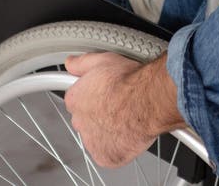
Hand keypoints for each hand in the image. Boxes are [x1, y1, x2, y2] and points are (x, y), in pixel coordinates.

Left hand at [64, 52, 183, 167]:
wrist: (147, 101)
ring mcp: (92, 142)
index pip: (77, 100)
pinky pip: (108, 154)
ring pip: (96, 138)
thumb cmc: (129, 82)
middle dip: (98, 114)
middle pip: (85, 120)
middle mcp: (79, 122)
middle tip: (117, 105)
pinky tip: (127, 133)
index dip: (93, 95)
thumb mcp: (102, 60)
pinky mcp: (106, 157)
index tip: (105, 92)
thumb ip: (81, 63)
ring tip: (125, 118)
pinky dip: (117, 147)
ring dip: (107, 131)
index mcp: (75, 100)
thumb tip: (71, 63)